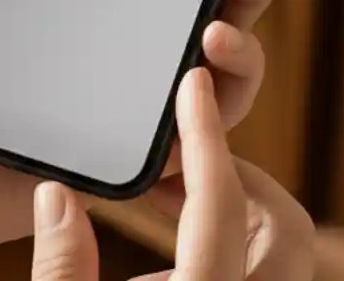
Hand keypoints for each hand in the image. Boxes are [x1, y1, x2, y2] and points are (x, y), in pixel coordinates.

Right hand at [31, 68, 315, 279]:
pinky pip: (263, 265)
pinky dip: (231, 233)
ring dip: (234, 201)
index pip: (222, 203)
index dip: (208, 136)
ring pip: (284, 245)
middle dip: (238, 168)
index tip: (191, 82)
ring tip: (166, 185)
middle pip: (286, 221)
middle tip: (180, 143)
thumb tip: (57, 196)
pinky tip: (173, 228)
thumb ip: (63, 266)